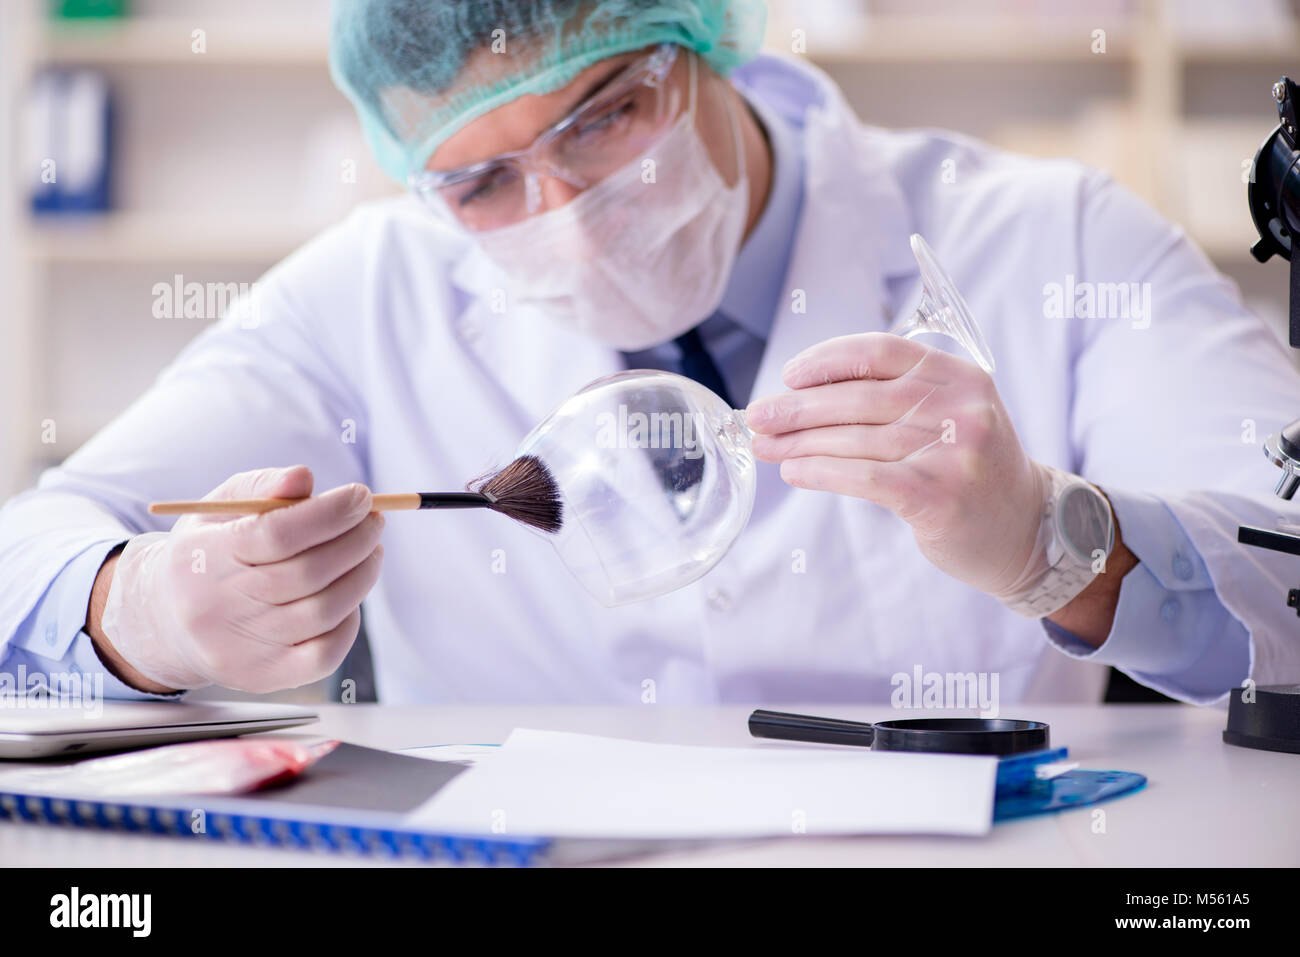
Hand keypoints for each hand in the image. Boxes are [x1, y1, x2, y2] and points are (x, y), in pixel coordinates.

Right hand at [98, 466, 383, 692]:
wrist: (164, 622)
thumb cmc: (206, 554)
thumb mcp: (218, 510)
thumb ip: (261, 488)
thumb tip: (302, 477)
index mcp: (203, 557)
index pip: (278, 534)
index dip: (329, 513)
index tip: (361, 496)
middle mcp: (216, 607)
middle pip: (307, 574)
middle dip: (354, 541)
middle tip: (374, 521)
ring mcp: (239, 649)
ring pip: (322, 612)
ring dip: (361, 576)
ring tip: (370, 551)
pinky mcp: (261, 677)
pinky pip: (324, 654)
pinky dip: (350, 622)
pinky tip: (351, 595)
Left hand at [746, 333, 1047, 597]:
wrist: (1027, 530)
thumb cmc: (970, 470)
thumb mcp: (950, 416)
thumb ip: (895, 398)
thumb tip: (803, 396)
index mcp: (960, 376)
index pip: (880, 352)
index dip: (828, 360)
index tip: (789, 376)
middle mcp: (962, 407)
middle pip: (859, 399)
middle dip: (798, 408)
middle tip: (758, 417)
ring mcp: (955, 452)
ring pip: (855, 440)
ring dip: (799, 444)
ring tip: (765, 447)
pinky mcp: (940, 495)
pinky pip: (865, 478)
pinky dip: (822, 473)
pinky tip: (794, 473)